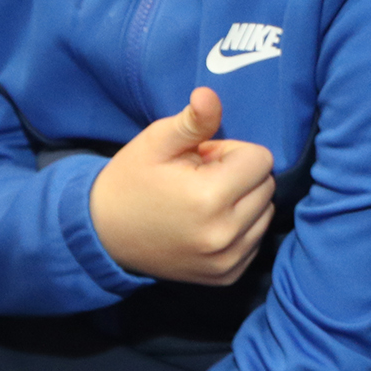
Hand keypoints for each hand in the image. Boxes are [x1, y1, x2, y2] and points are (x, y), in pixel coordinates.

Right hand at [89, 87, 275, 284]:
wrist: (104, 234)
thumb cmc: (133, 180)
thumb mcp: (157, 142)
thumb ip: (192, 120)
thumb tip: (209, 94)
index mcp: (210, 198)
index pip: (261, 159)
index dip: (232, 152)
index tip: (203, 159)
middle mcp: (224, 234)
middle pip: (266, 185)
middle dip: (239, 175)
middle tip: (200, 178)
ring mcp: (226, 260)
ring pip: (265, 212)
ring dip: (244, 201)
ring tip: (203, 200)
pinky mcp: (227, 276)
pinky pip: (256, 239)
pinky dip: (241, 227)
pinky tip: (208, 223)